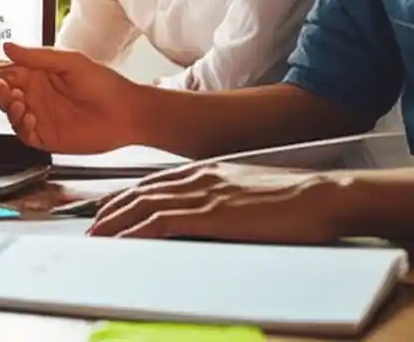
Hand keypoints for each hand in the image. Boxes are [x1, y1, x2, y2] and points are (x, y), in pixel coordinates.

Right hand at [0, 42, 142, 152]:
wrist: (126, 112)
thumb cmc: (102, 83)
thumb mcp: (70, 62)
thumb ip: (38, 56)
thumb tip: (8, 47)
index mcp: (38, 76)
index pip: (8, 72)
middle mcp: (36, 96)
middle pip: (5, 95)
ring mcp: (40, 117)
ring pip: (11, 115)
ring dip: (9, 108)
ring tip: (19, 102)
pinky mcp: (47, 137)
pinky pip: (24, 134)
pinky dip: (22, 127)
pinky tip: (30, 118)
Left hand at [88, 164, 352, 242]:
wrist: (323, 196)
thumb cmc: (296, 199)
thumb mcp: (249, 192)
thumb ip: (223, 198)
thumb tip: (208, 216)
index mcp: (206, 171)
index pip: (153, 183)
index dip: (126, 196)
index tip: (107, 209)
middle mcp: (198, 178)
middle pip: (140, 193)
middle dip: (111, 210)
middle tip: (91, 227)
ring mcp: (203, 195)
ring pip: (143, 207)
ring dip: (115, 223)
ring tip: (95, 238)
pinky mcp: (211, 214)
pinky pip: (161, 223)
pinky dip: (136, 233)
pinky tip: (122, 243)